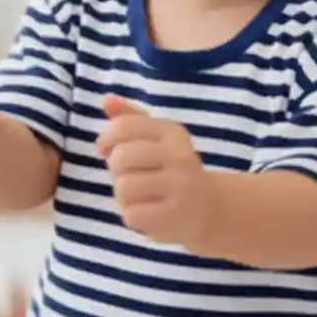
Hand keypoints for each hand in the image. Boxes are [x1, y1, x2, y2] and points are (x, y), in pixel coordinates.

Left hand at [96, 95, 217, 246]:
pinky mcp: (174, 216)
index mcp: (172, 132)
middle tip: (133, 178)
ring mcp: (180, 186)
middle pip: (120, 158)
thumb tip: (107, 99)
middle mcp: (180, 155)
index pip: (123, 126)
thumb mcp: (155, 140)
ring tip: (142, 197)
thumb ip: (129, 119)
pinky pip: (131, 214)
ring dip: (124, 197)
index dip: (106, 139)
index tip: (108, 150)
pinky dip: (133, 217)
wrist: (210, 209)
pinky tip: (150, 214)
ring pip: (123, 188)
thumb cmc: (171, 170)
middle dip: (116, 171)